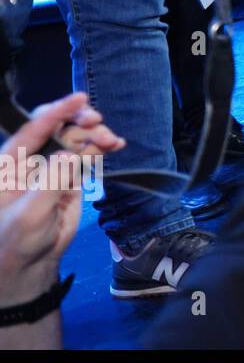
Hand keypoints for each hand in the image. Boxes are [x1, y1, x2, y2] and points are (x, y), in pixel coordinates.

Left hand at [0, 95, 121, 305]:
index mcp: (8, 163)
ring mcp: (50, 166)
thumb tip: (71, 154)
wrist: (30, 264)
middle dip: (78, 121)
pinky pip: (86, 154)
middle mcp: (29, 158)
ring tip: (112, 141)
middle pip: (55, 127)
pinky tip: (115, 145)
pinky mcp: (68, 176)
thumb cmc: (17, 241)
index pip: (31, 129)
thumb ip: (50, 183)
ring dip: (94, 135)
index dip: (55, 111)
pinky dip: (101, 147)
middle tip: (98, 123)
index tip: (79, 98)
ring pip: (74, 139)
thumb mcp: (30, 215)